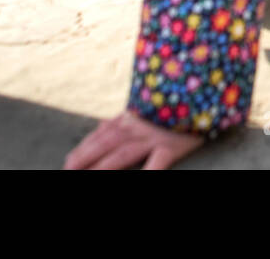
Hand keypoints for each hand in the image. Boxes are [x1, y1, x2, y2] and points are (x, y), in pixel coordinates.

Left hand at [65, 110, 204, 169]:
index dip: (83, 149)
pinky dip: (148, 171)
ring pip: (123, 154)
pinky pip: (157, 161)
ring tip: (89, 177)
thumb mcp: (145, 107)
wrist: (201, 89)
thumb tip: (101, 126)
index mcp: (131, 118)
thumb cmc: (174, 103)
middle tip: (67, 171)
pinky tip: (142, 178)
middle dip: (84, 159)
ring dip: (104, 167)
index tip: (68, 162)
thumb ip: (124, 118)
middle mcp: (138, 127)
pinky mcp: (172, 145)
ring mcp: (154, 136)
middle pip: (105, 145)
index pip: (101, 135)